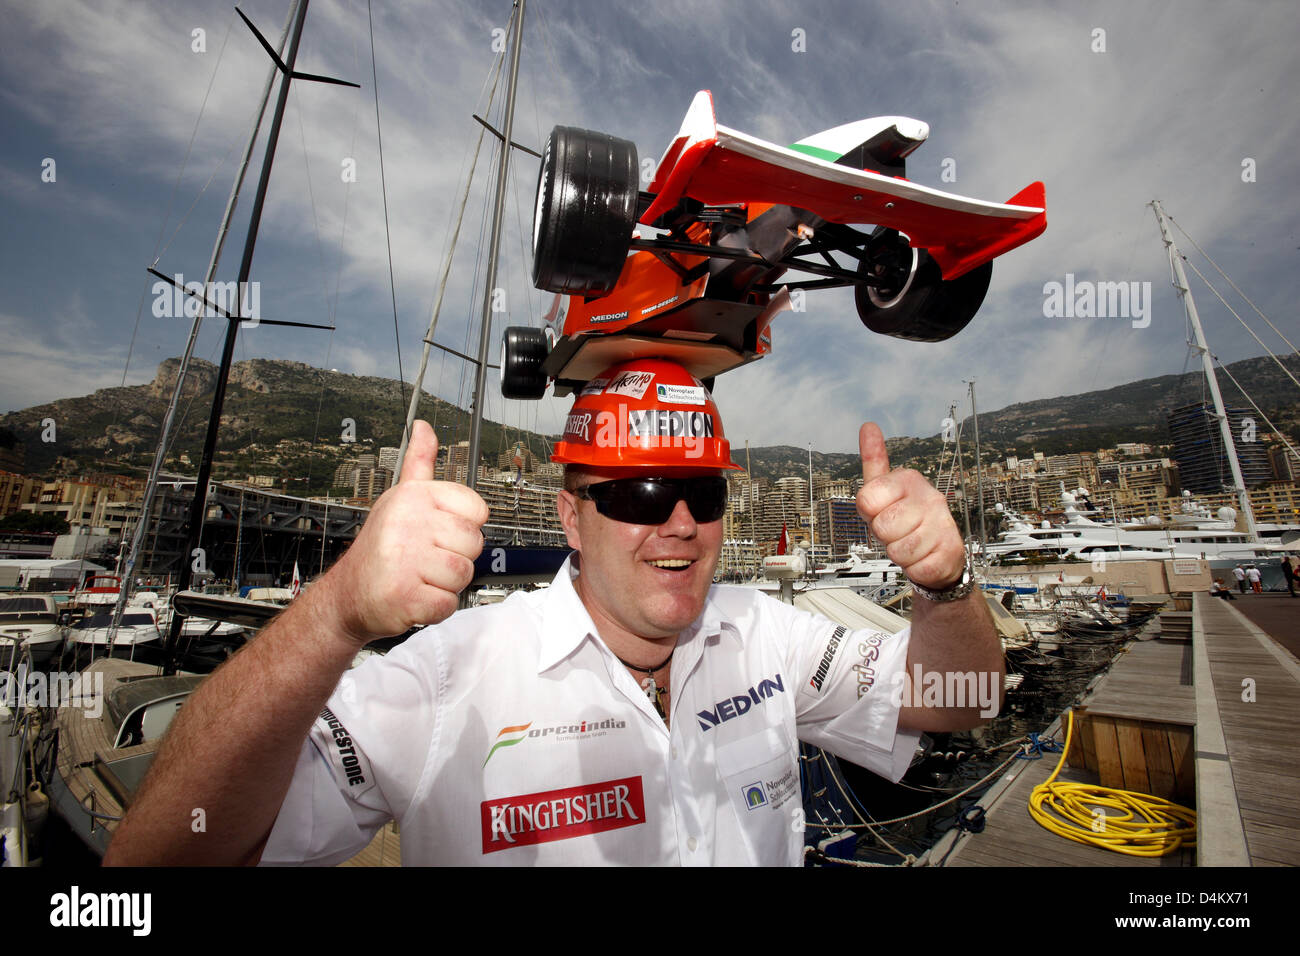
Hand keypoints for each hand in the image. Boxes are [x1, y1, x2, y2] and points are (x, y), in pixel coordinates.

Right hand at [325, 420, 488, 644]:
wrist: (349, 595)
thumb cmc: (382, 547)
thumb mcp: (400, 498)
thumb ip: (419, 462)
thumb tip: (424, 427)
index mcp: (414, 496)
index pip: (477, 510)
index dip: (462, 528)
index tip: (437, 533)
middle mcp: (407, 522)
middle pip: (474, 544)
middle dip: (455, 558)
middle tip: (425, 559)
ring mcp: (404, 559)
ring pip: (463, 574)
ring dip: (445, 583)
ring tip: (419, 576)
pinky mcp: (404, 594)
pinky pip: (448, 603)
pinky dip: (435, 607)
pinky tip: (414, 595)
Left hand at [855, 422, 964, 589]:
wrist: (938, 552)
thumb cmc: (905, 519)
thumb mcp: (884, 489)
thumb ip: (874, 460)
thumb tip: (868, 426)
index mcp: (909, 479)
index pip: (866, 500)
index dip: (869, 513)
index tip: (881, 511)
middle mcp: (930, 497)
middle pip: (882, 528)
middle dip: (884, 536)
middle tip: (897, 531)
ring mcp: (943, 524)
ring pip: (898, 551)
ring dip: (899, 553)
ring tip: (909, 543)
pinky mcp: (951, 551)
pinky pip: (916, 568)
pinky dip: (915, 568)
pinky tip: (923, 556)